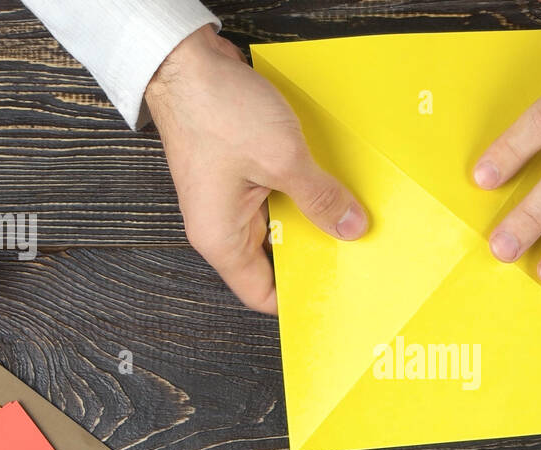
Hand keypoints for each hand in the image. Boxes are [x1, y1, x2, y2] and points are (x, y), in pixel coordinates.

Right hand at [145, 26, 367, 312]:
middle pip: (275, 259)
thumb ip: (320, 198)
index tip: (337, 295)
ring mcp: (228, 197)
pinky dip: (301, 192)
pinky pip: (275, 194)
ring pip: (279, 224)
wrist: (184, 61)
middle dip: (315, 255)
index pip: (262, 294)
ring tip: (351, 219)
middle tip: (357, 256)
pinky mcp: (236, 171)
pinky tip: (330, 185)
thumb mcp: (282, 159)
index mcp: (222, 239)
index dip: (299, 298)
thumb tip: (351, 228)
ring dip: (312, 218)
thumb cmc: (216, 111)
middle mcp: (221, 225)